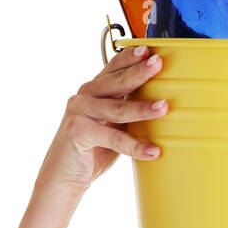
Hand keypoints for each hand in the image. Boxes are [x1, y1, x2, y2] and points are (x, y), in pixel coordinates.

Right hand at [32, 45, 168, 198]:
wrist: (63, 178)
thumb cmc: (91, 152)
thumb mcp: (113, 127)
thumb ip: (128, 113)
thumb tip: (162, 104)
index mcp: (94, 91)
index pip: (114, 68)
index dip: (130, 57)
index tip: (149, 49)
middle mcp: (84, 97)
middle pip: (116, 82)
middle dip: (139, 72)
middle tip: (158, 64)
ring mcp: (79, 112)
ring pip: (116, 109)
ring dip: (142, 108)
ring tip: (164, 107)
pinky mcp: (78, 132)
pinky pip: (113, 138)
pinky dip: (135, 146)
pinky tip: (153, 151)